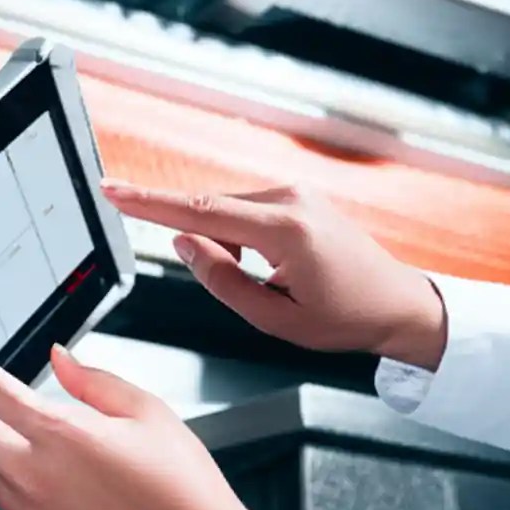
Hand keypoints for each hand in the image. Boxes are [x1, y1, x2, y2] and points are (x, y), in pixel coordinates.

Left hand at [0, 319, 254, 509]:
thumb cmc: (181, 486)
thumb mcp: (148, 411)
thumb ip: (92, 379)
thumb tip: (57, 360)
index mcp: (59, 431)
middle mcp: (35, 472)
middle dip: (13, 421)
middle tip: (69, 429)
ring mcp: (32, 509)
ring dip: (20, 454)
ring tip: (81, 464)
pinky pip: (10, 498)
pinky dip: (29, 485)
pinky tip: (78, 489)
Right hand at [104, 182, 446, 370]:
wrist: (397, 303)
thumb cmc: (346, 317)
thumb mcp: (274, 319)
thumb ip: (221, 280)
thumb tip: (185, 244)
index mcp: (286, 231)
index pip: (201, 212)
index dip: (149, 203)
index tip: (112, 191)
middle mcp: (291, 201)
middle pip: (212, 216)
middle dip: (210, 252)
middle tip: (257, 290)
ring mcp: (296, 194)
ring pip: (227, 217)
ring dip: (230, 250)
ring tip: (277, 284)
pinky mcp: (297, 198)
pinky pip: (246, 214)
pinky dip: (243, 242)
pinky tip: (276, 269)